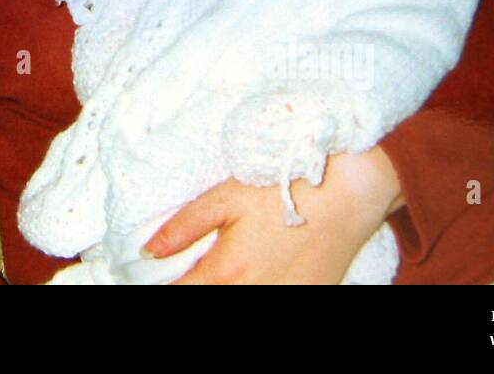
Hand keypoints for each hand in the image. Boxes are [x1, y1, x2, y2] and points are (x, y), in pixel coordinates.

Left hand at [144, 147, 402, 283]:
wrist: (344, 195)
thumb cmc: (283, 189)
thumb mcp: (226, 198)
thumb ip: (184, 226)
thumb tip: (148, 250)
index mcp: (226, 271)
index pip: (179, 294)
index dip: (161, 284)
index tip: (155, 274)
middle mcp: (251, 294)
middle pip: (206, 301)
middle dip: (192, 287)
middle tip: (188, 271)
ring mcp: (279, 300)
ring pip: (237, 305)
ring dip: (221, 289)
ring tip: (227, 269)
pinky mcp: (303, 298)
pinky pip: (270, 300)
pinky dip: (252, 290)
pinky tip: (251, 275)